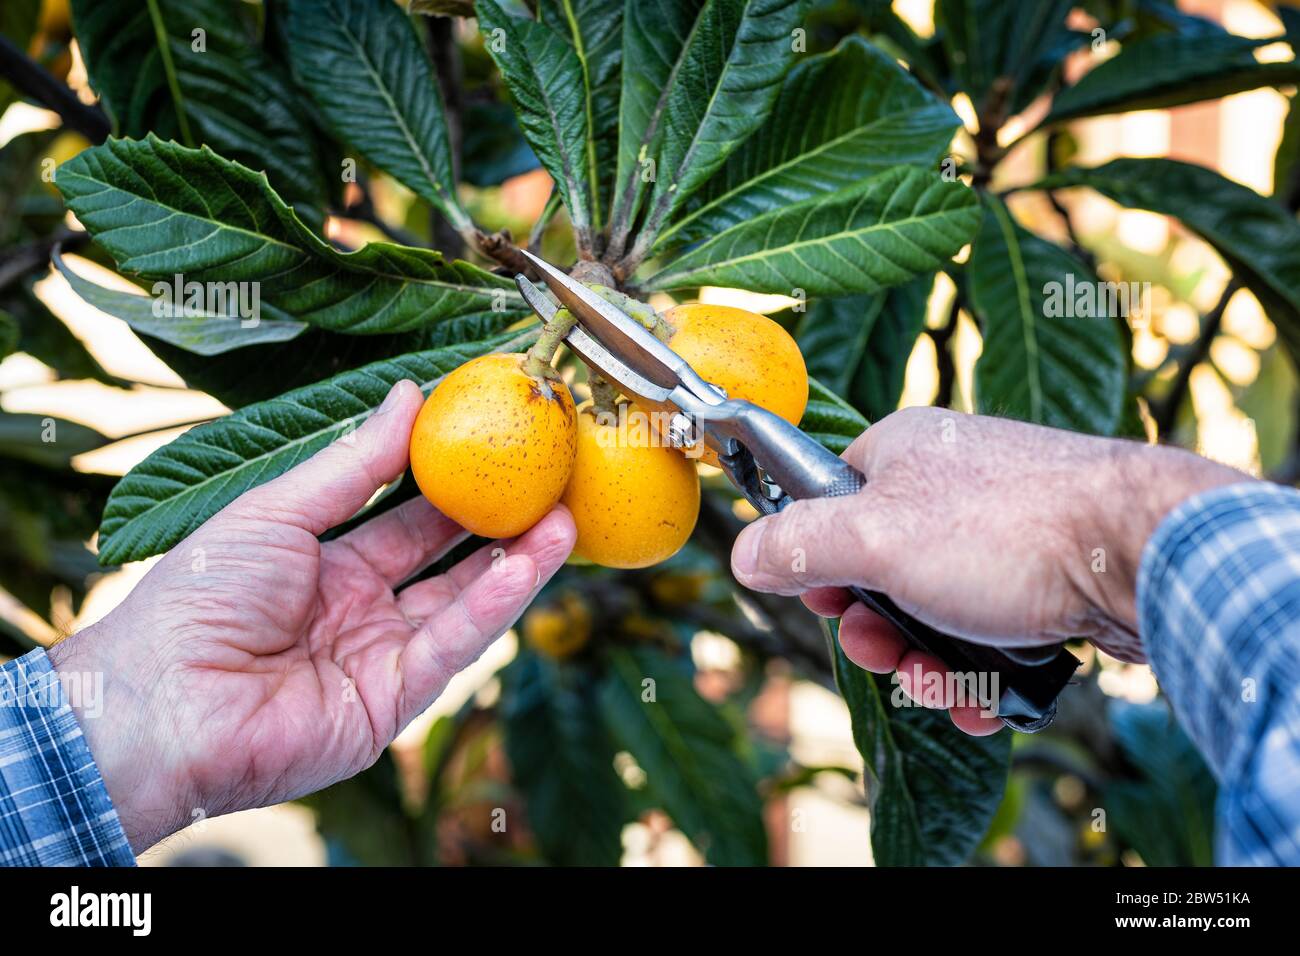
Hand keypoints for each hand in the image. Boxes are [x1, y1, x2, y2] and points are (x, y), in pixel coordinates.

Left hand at [47, 381, 575, 850]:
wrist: (162, 703)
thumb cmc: (199, 596)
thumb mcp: (279, 510)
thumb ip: (354, 462)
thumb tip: (408, 394)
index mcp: (325, 565)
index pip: (407, 518)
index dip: (453, 482)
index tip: (500, 441)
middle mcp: (360, 611)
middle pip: (447, 560)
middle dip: (501, 524)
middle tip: (550, 480)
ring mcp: (380, 657)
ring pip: (463, 604)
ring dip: (516, 564)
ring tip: (566, 516)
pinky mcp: (394, 701)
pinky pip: (452, 646)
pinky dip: (494, 605)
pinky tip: (530, 563)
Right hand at [730, 407, 1245, 733]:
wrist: (1143, 552)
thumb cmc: (1007, 530)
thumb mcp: (875, 540)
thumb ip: (800, 545)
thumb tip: (742, 554)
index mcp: (902, 452)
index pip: (829, 501)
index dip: (819, 562)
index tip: (827, 600)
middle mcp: (951, 484)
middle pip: (879, 569)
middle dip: (877, 630)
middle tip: (888, 654)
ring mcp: (1001, 530)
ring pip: (933, 609)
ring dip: (927, 662)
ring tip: (946, 683)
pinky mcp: (1044, 575)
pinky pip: (986, 628)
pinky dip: (977, 667)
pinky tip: (984, 694)